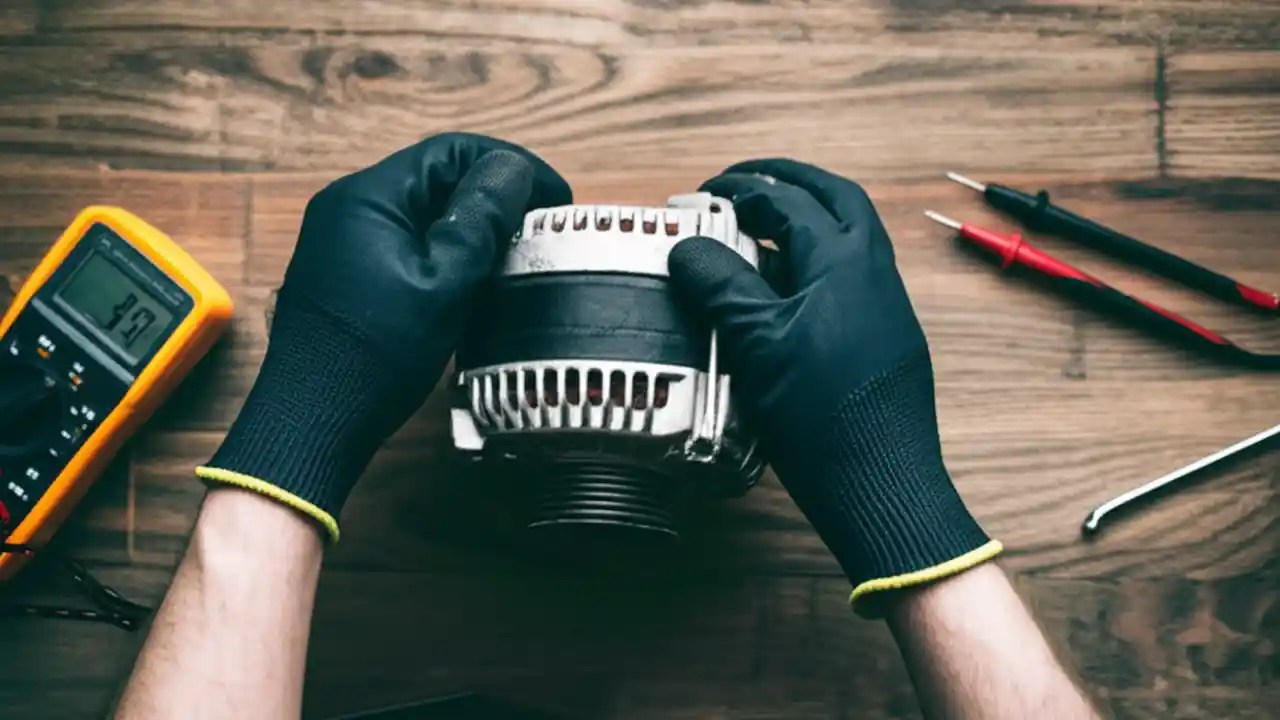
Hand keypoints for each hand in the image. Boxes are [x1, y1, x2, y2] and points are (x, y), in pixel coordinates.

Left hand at [198, 133, 571, 540]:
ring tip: (515, 256)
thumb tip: (512, 169)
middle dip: (493, 198)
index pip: (451, 151)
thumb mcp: (444, 284)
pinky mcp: (345, 276)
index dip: (510, 167)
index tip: (554, 200)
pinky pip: (405, 245)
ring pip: (423, 214)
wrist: (312, 423)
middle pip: (436, 179)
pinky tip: (472, 282)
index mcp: (368, 196)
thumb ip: (480, 220)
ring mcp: (343, 243)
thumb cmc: (376, 354)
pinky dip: (444, 253)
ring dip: (471, 228)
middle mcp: (349, 208)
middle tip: (541, 230)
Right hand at [667, 159, 1000, 613]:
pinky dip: (814, 263)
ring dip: (807, 219)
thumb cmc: (822, 416)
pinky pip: (849, 277)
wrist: (882, 484)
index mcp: (842, 261)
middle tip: (747, 181)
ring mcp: (884, 306)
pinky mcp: (884, 339)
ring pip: (849, 238)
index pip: (787, 201)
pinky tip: (783, 291)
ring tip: (759, 228)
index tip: (704, 193)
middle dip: (790, 182)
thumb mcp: (756, 344)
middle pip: (835, 200)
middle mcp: (872, 273)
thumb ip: (722, 287)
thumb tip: (687, 247)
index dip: (741, 189)